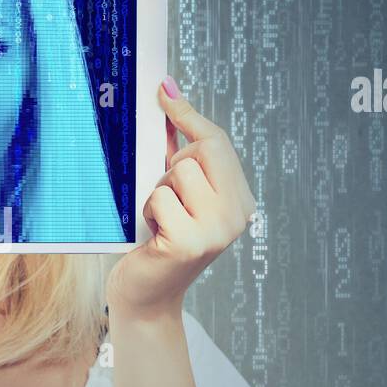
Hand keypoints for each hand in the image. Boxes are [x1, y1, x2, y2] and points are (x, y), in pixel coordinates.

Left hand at [107, 77, 256, 320]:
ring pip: (177, 173)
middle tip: (166, 199)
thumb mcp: (174, 190)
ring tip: (161, 220)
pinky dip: (148, 213)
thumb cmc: (158, 239)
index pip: (218, 142)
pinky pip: (160, 199)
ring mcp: (217, 230)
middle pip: (198, 152)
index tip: (163, 91)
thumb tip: (168, 90)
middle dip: (171, 169)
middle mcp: (237, 215)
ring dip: (157, 193)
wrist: (146, 296)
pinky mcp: (190, 243)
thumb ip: (177, 145)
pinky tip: (154, 235)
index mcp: (240, 199)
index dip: (188, 116)